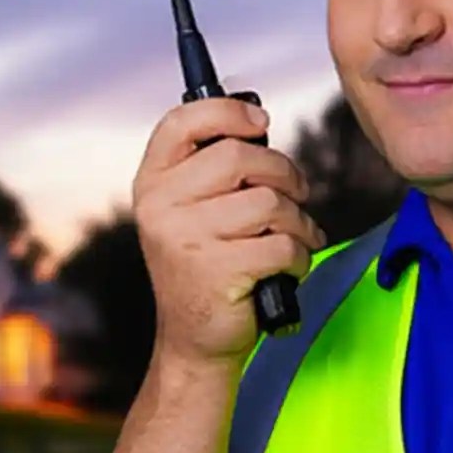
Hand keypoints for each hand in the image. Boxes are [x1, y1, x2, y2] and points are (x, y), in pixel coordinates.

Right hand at [131, 98, 325, 367]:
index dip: (228, 111)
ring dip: (298, 221)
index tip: (261, 122)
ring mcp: (186, 239)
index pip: (182, 122)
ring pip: (269, 202)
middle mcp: (161, 206)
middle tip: (297, 194)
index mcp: (153, 182)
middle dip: (285, 174)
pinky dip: (299, 257)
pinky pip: (282, 245)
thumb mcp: (192, 211)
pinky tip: (289, 267)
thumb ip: (212, 167)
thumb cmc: (206, 268)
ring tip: (295, 237)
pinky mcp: (217, 272)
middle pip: (240, 156)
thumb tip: (257, 119)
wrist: (193, 341)